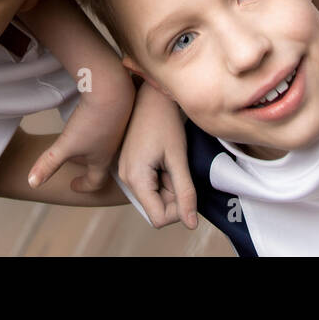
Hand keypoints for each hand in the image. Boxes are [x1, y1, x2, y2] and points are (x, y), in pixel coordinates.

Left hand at [28, 55, 133, 193]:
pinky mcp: (118, 112)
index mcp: (102, 159)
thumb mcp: (66, 144)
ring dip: (92, 146)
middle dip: (88, 165)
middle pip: (102, 162)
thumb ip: (49, 163)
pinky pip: (108, 127)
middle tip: (74, 162)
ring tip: (80, 140)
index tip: (72, 185)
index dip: (84, 186)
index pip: (96, 181)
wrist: (112, 90)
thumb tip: (32, 184)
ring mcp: (118, 128)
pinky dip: (97, 129)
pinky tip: (90, 119)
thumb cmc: (90, 122)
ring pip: (105, 144)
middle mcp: (113, 146)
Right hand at [117, 81, 197, 228]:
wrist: (150, 95)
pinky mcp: (130, 166)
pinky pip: (149, 184)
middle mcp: (126, 179)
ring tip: (172, 160)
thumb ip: (185, 193)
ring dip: (169, 185)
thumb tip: (191, 224)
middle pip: (156, 208)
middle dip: (174, 195)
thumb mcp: (178, 158)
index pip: (159, 218)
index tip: (186, 186)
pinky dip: (162, 177)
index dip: (178, 210)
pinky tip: (165, 158)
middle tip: (179, 168)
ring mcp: (126, 172)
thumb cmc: (165, 122)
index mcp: (136, 179)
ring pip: (154, 196)